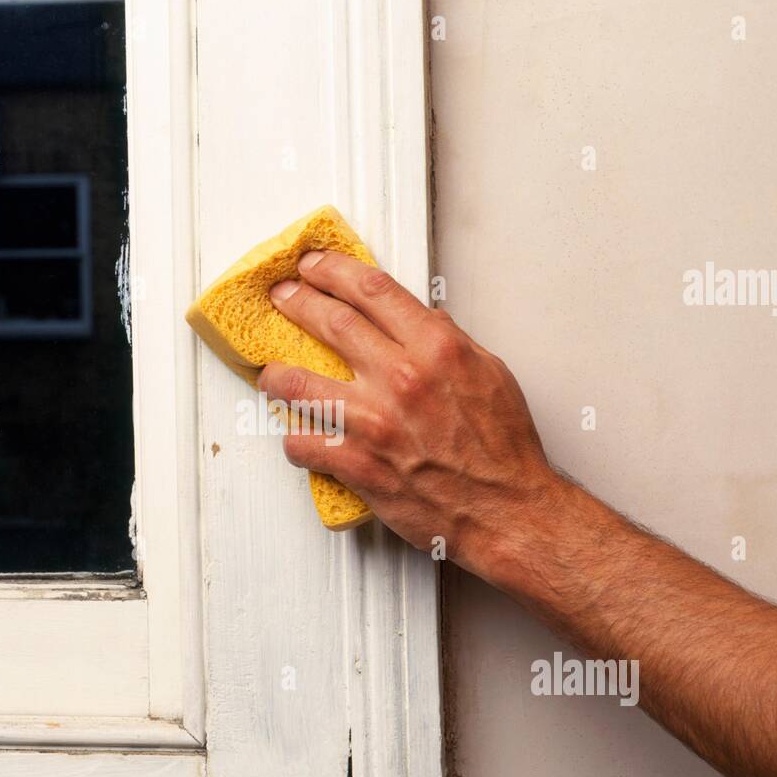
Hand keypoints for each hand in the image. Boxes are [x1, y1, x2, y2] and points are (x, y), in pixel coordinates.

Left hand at [258, 251, 563, 581]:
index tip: (316, 267)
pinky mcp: (358, 465)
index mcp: (436, 349)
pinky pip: (304, 444)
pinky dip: (296, 440)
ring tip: (270, 371)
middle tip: (282, 297)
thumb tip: (424, 318)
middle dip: (296, 303)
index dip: (333, 270)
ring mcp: (374, 422)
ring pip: (298, 384)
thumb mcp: (490, 374)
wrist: (506, 510)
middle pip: (330, 322)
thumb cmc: (503, 450)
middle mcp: (401, 378)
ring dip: (277, 374)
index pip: (371, 289)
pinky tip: (298, 437)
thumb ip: (451, 341)